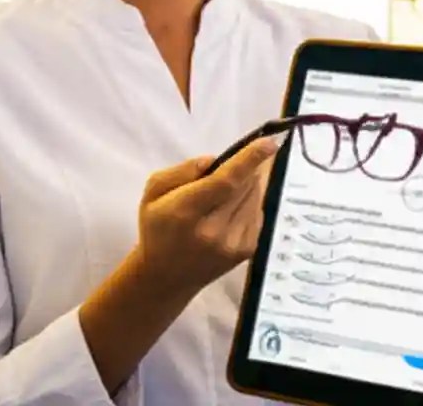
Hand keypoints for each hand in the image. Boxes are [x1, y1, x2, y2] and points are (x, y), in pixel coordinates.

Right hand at [136, 137, 279, 298]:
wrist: (166, 278)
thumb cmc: (158, 230)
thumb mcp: (153, 193)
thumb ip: (181, 171)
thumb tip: (215, 161)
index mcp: (186, 212)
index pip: (225, 182)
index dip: (249, 160)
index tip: (269, 143)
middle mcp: (213, 230)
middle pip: (245, 185)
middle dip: (245, 169)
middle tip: (229, 170)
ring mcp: (233, 243)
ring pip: (254, 197)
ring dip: (247, 186)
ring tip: (224, 196)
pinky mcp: (246, 250)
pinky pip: (257, 212)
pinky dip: (248, 204)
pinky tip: (229, 213)